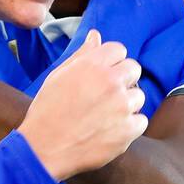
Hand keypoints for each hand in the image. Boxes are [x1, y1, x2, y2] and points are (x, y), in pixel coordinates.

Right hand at [18, 30, 146, 180]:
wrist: (43, 148)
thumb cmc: (47, 111)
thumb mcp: (58, 76)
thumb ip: (81, 54)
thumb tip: (96, 36)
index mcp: (93, 64)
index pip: (119, 50)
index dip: (111, 62)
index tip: (102, 75)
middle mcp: (111, 81)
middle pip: (134, 70)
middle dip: (122, 80)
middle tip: (103, 96)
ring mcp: (122, 106)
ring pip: (138, 97)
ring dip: (126, 105)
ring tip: (104, 116)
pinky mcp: (128, 130)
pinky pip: (141, 121)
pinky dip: (129, 127)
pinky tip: (109, 130)